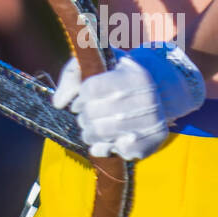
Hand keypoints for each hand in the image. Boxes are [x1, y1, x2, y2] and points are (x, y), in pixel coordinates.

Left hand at [52, 43, 205, 160]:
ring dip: (90, 134)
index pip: (91, 88)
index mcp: (133, 74)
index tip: (81, 100)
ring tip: (92, 129)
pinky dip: (107, 148)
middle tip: (86, 117)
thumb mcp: (99, 65)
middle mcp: (148, 96)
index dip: (80, 97)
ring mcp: (154, 120)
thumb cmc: (120, 77)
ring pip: (103, 134)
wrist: (159, 92)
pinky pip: (119, 151)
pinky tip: (109, 140)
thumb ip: (73, 76)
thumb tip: (58, 103)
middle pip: (94, 113)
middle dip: (83, 117)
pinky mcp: (155, 140)